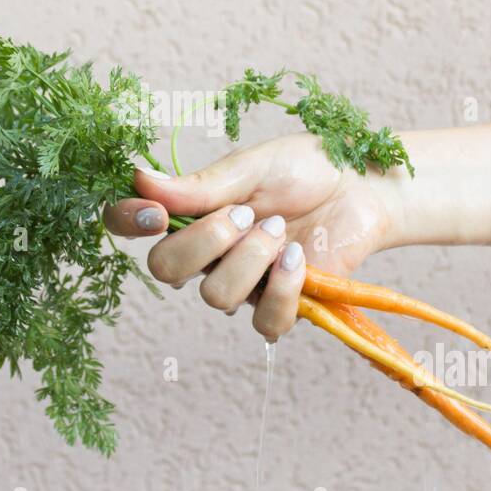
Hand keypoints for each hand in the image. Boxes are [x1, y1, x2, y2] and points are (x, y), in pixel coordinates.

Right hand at [103, 133, 397, 340]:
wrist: (362, 185)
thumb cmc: (305, 169)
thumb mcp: (251, 167)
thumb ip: (199, 185)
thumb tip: (139, 179)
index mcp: (191, 213)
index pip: (132, 225)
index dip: (128, 222)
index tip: (153, 212)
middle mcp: (208, 254)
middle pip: (165, 270)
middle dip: (205, 242)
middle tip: (246, 214)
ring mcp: (243, 284)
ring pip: (215, 297)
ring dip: (251, 260)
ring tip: (281, 231)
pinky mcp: (282, 306)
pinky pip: (265, 323)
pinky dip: (282, 289)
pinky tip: (298, 259)